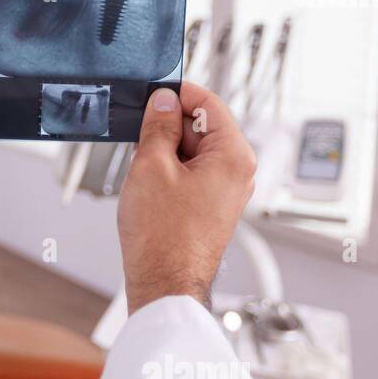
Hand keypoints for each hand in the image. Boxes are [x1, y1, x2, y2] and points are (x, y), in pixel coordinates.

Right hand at [118, 82, 256, 314]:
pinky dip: (169, 171)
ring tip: (143, 170)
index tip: (153, 93)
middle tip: (139, 137)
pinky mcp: (212, 206)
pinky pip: (192, 173)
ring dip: (166, 151)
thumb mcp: (151, 166)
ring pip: (194, 151)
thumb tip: (162, 102)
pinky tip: (148, 185)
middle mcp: (238, 172)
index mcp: (234, 156)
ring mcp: (226, 191)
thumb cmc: (163, 238)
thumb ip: (158, 126)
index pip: (209, 102)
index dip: (177, 93)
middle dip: (168, 126)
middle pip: (203, 126)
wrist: (164, 285)